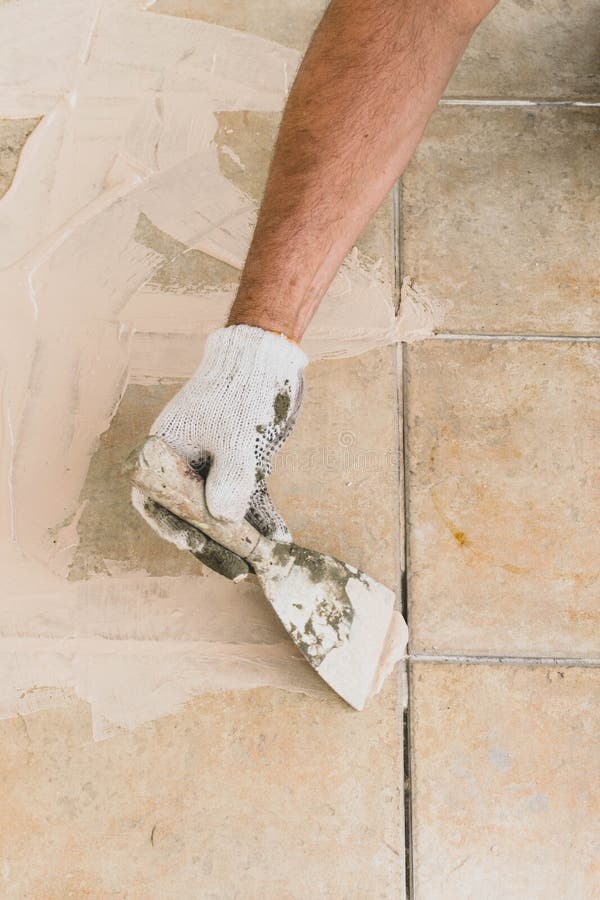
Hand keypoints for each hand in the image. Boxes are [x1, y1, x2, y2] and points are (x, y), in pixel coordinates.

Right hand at [148, 324, 306, 541]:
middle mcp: (183, 462)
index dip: (175, 530)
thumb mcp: (235, 436)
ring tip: (262, 558)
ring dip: (241, 534)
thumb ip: (230, 479)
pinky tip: (279, 535)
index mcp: (165, 451)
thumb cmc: (240, 391)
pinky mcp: (237, 464)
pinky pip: (245, 497)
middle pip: (191, 513)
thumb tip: (225, 520)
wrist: (266, 360)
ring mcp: (211, 464)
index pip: (158, 502)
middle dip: (215, 542)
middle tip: (239, 568)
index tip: (197, 547)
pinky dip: (260, 516)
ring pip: (221, 509)